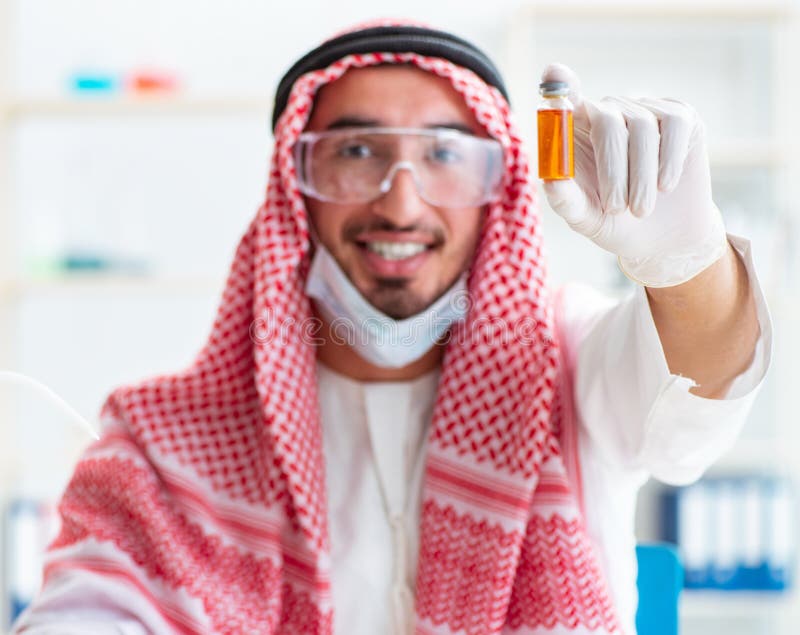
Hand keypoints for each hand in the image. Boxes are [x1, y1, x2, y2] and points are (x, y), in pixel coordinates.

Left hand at [539, 63, 727, 287]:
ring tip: (640, 208)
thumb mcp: (585, 217)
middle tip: (618, 209)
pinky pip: (674, 125)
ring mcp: (644, 110)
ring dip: (642, 176)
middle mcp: (608, 112)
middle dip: (613, 169)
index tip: (554, 75)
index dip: (559, 84)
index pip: (563, 97)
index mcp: (575, 131)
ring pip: (643, 127)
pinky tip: (666, 186)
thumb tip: (551, 179)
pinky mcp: (680, 116)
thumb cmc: (614, 222)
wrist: (662, 236)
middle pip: (607, 119)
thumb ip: (565, 199)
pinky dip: (670, 161)